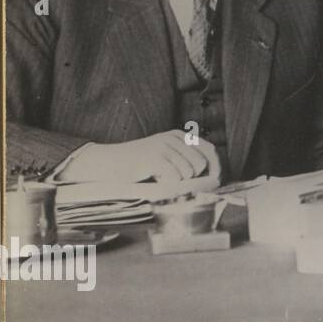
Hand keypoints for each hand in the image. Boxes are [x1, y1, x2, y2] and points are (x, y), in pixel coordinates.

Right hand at [55, 131, 221, 183]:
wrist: (106, 163)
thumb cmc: (137, 166)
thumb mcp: (165, 157)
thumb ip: (185, 161)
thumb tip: (214, 178)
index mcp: (179, 136)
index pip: (210, 150)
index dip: (216, 167)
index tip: (215, 182)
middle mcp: (174, 138)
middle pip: (201, 164)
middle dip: (194, 179)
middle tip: (176, 183)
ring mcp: (163, 147)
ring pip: (189, 173)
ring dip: (177, 182)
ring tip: (159, 178)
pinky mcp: (154, 158)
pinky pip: (175, 178)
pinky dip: (167, 185)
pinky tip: (155, 179)